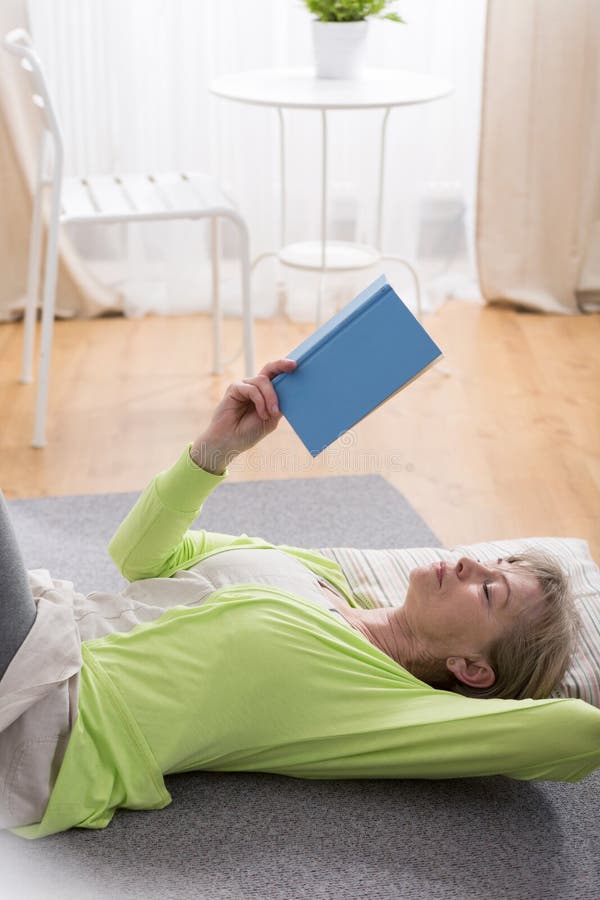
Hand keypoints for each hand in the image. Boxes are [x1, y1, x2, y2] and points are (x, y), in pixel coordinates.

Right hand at [190, 358, 296, 473]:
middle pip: (270, 369)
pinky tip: (261, 414)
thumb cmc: (250, 432)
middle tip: (293, 365)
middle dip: (281, 365)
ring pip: (263, 381)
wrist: (230, 442)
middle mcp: (254, 387)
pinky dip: (260, 401)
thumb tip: (292, 390)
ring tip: (271, 413)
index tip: (297, 365)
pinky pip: (252, 389)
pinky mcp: (234, 388)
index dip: (285, 368)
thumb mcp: (272, 417)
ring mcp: (244, 386)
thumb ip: (280, 403)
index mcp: (264, 393)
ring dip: (270, 397)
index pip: (276, 376)